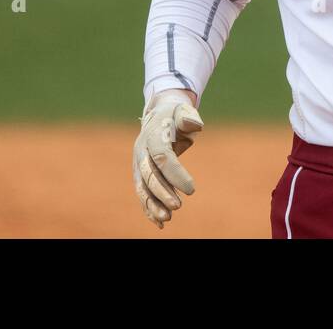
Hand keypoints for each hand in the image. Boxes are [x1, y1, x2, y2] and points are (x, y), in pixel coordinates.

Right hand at [132, 89, 202, 228]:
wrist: (159, 116)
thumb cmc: (176, 116)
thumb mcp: (183, 112)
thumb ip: (188, 118)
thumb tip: (194, 124)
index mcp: (153, 135)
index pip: (162, 156)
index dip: (175, 173)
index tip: (192, 189)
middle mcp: (141, 151)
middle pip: (149, 175)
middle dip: (162, 192)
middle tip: (178, 206)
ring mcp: (138, 164)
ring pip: (142, 187)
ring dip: (153, 204)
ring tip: (167, 219)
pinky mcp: (139, 174)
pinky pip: (142, 192)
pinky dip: (149, 208)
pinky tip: (160, 222)